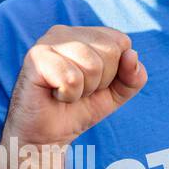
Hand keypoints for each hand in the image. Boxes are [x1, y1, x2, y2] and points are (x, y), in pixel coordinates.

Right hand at [2, 26, 146, 150]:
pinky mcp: (35, 58)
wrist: (45, 136)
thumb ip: (133, 77)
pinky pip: (72, 78)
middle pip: (110, 50)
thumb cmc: (77, 110)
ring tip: (66, 93)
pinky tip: (54, 94)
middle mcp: (64, 32)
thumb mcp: (115, 94)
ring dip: (84, 90)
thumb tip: (132, 55)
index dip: (115, 71)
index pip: (121, 41)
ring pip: (92, 65)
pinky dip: (68, 95)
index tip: (94, 84)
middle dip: (101, 81)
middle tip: (78, 90)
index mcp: (83, 34)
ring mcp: (47, 42)